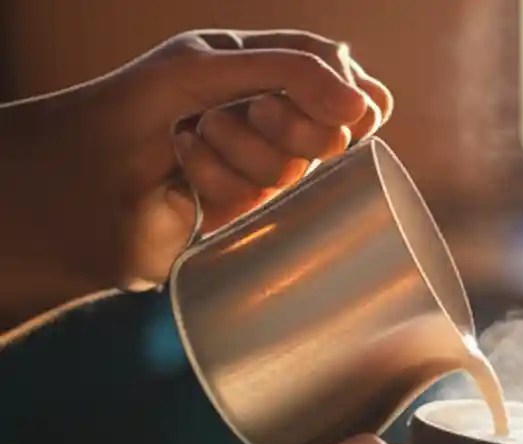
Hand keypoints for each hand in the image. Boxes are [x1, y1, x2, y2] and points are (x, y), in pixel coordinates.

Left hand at [0, 29, 392, 321]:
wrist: (75, 175)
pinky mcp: (250, 216)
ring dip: (239, 151)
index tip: (327, 102)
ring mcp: (266, 170)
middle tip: (236, 113)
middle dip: (285, 123)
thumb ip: (293, 73)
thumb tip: (366, 107)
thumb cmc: (134, 105)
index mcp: (274, 71)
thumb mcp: (210, 66)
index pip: (351, 84)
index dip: (347, 96)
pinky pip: (265, 199)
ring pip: (298, 168)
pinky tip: (184, 173)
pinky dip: (219, 179)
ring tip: (191, 139)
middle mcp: (278, 121)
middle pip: (336, 131)